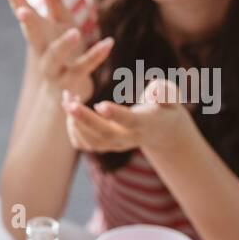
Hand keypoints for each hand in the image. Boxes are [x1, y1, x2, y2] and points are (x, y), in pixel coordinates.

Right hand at [4, 0, 112, 104]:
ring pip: (55, 58)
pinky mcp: (72, 81)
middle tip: (21, 12)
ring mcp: (54, 69)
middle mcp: (41, 53)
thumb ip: (54, 1)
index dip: (16, 2)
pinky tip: (108, 43)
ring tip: (74, 32)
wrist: (67, 93)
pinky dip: (95, 57)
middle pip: (32, 38)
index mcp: (39, 36)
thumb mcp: (61, 24)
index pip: (25, 17)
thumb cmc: (64, 53)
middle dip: (27, 25)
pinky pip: (83, 67)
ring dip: (62, 46)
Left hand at [62, 78, 191, 154]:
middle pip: (104, 134)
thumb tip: (153, 93)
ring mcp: (114, 145)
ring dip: (74, 121)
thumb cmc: (165, 107)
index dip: (115, 114)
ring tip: (67, 97)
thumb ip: (165, 93)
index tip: (100, 105)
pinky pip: (82, 143)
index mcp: (145, 123)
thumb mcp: (172, 97)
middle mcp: (128, 138)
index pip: (130, 121)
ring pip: (90, 141)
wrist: (161, 131)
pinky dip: (72, 128)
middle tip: (68, 103)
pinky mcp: (103, 146)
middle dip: (85, 119)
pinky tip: (69, 106)